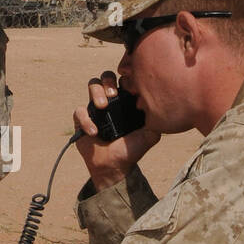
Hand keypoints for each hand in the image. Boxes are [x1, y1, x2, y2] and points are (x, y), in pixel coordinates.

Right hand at [73, 71, 159, 189]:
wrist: (114, 167)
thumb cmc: (132, 151)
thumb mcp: (150, 135)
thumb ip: (157, 121)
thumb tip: (164, 106)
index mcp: (126, 101)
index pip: (125, 79)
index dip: (126, 77)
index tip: (130, 90)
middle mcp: (111, 101)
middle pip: (106, 76)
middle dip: (108, 80)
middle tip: (113, 94)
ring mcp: (95, 109)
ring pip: (92, 84)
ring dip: (96, 91)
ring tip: (102, 106)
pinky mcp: (82, 120)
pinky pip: (79, 111)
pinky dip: (85, 119)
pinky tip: (94, 132)